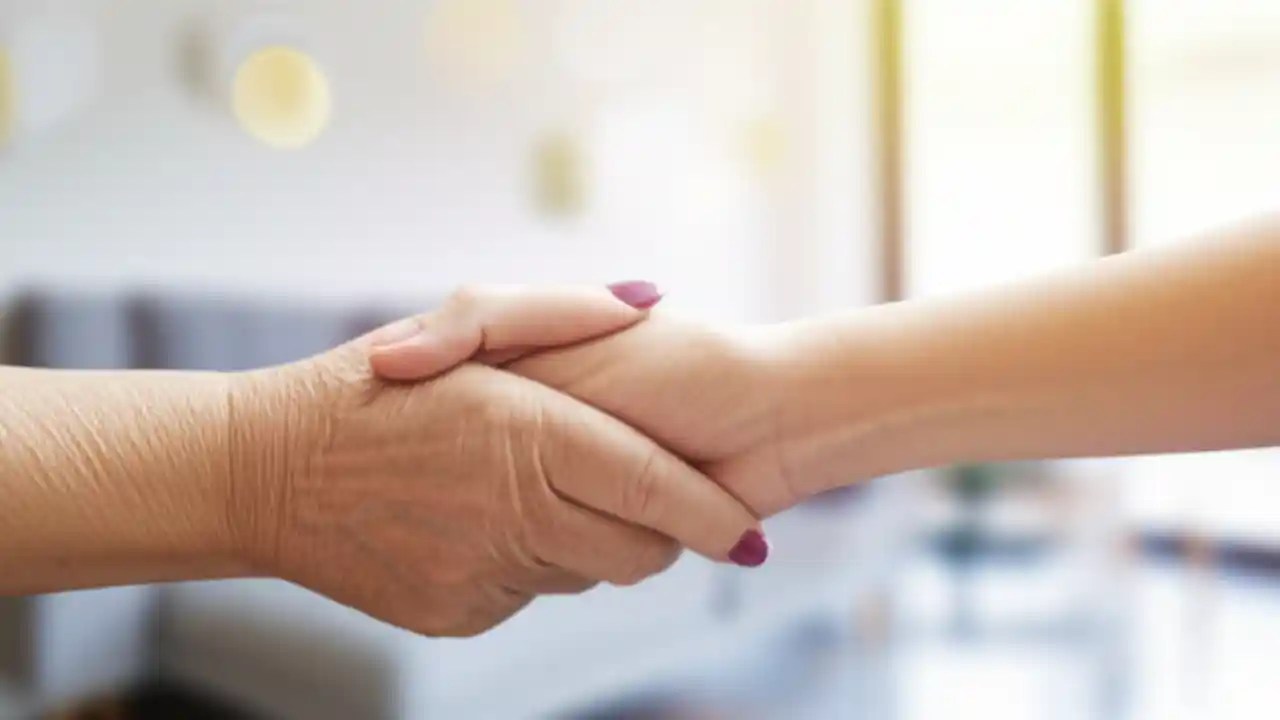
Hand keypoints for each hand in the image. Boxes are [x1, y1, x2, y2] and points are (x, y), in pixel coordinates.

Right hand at [229, 286, 762, 636]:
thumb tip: (648, 302)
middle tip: (642, 494)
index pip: (652, 486)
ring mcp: (483, 571)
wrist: (261, 472)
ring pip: (586, 574)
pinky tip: (482, 522)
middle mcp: (515, 509)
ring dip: (586, 538)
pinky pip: (530, 596)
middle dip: (657, 529)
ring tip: (537, 489)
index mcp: (528, 430)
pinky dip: (530, 563)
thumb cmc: (371, 385)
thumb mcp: (466, 318)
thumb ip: (563, 309)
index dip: (711, 515)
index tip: (751, 536)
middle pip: (637, 549)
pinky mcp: (458, 615)